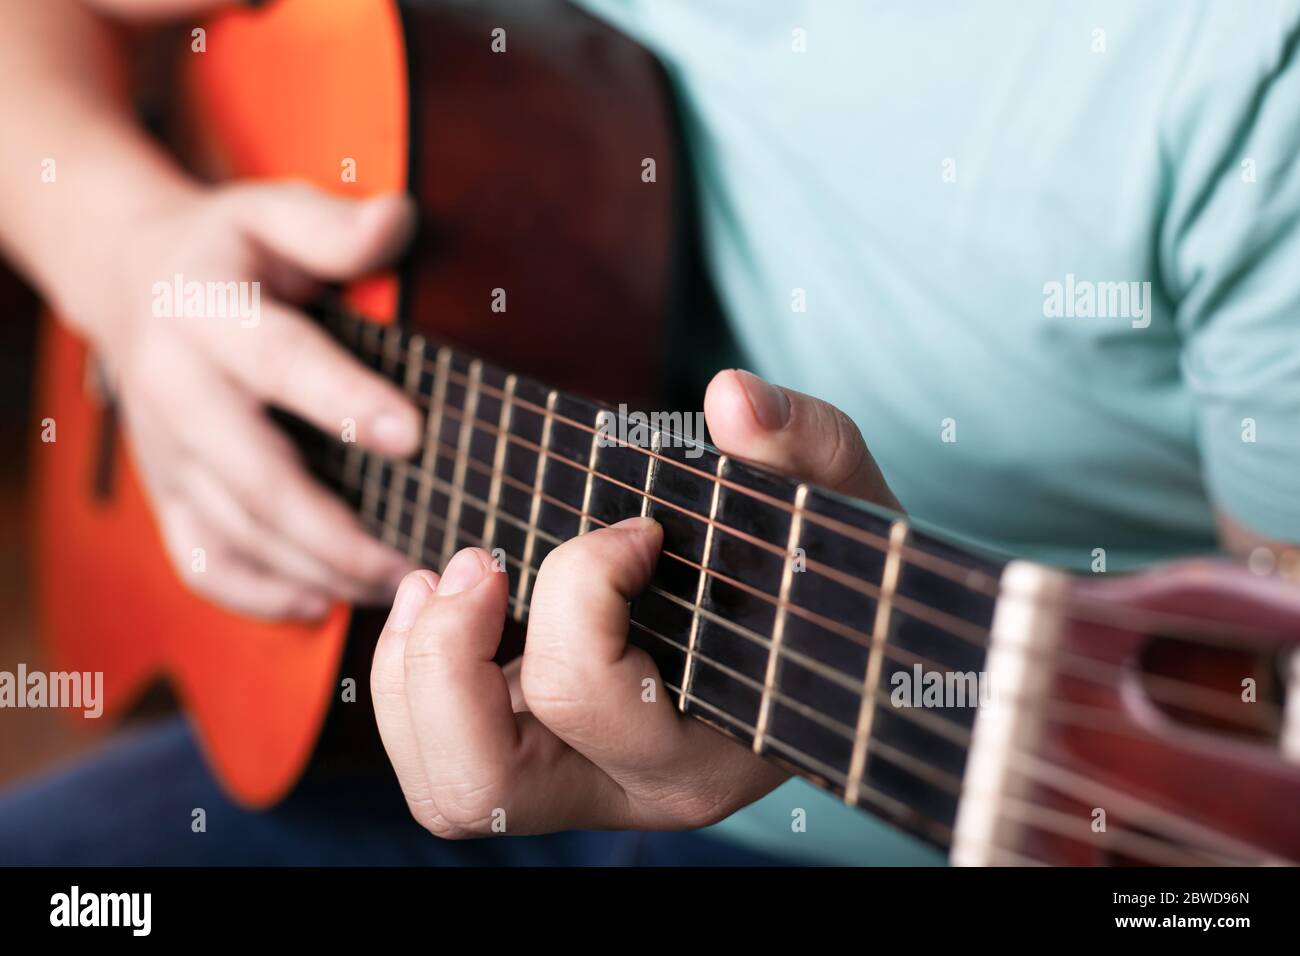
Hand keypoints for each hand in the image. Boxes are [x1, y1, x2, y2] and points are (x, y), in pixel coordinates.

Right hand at [73, 181, 423, 618]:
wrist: (129, 282)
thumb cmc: (227, 250)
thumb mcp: (271, 211)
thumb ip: (333, 226)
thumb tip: (401, 220)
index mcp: (207, 313)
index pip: (280, 363)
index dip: (344, 401)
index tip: (412, 435)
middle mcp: (177, 391)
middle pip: (256, 478)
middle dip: (338, 529)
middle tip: (414, 558)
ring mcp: (166, 452)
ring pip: (235, 534)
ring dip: (316, 571)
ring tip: (393, 586)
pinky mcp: (165, 492)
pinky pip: (203, 561)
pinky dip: (260, 595)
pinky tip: (320, 603)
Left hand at [371, 370, 897, 835]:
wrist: (824, 619)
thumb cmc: (827, 567)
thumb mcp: (834, 497)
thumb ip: (801, 443)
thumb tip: (731, 396)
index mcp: (705, 755)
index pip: (585, 693)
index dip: (581, 584)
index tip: (638, 530)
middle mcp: (630, 788)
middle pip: (478, 781)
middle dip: (448, 658)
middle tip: (483, 564)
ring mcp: (579, 783)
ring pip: (444, 784)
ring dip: (413, 671)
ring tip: (444, 577)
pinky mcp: (542, 757)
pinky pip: (435, 750)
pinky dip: (407, 675)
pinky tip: (436, 597)